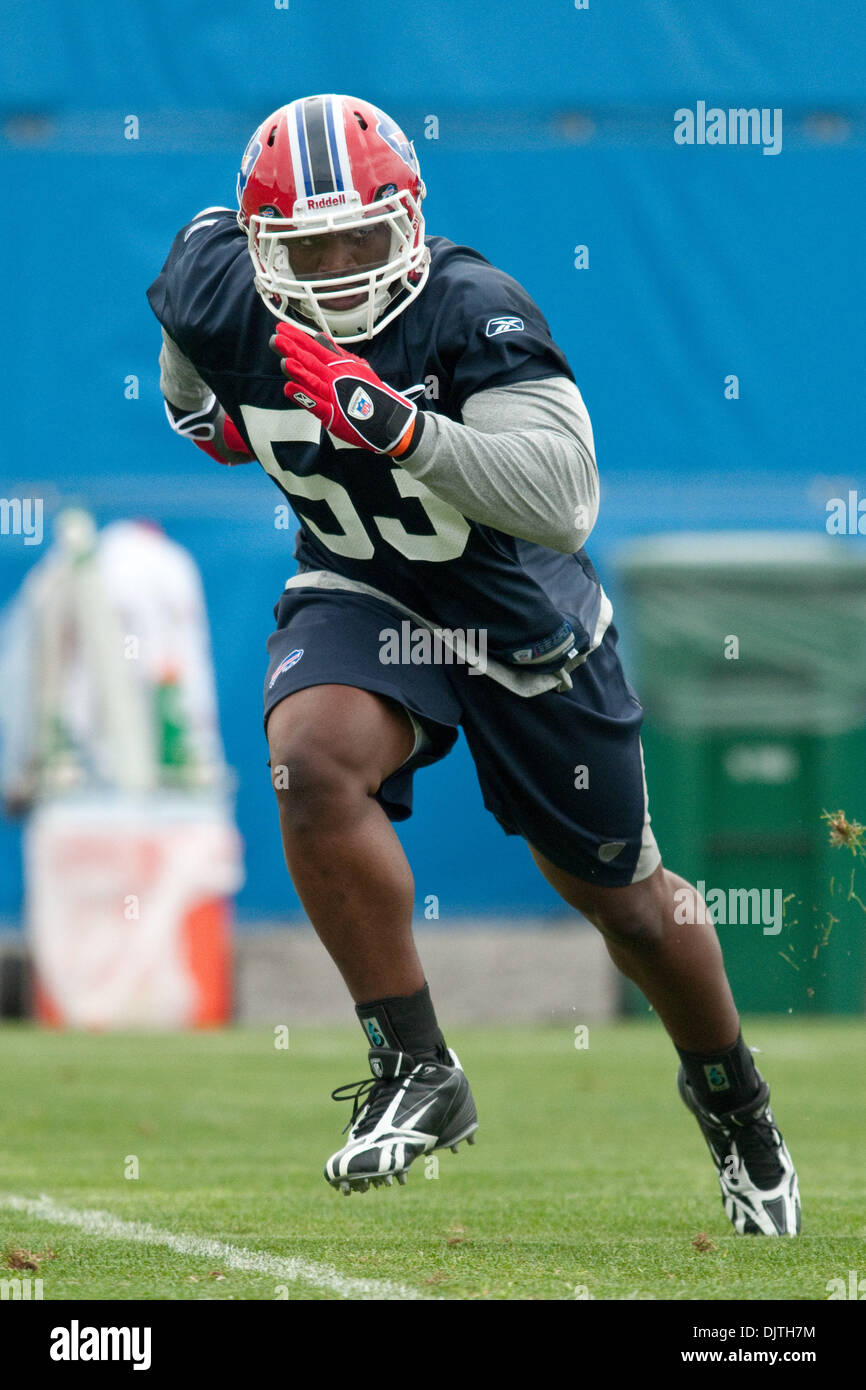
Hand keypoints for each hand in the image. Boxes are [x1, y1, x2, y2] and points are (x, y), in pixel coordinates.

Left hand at [269, 323, 417, 455]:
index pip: (314, 348)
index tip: (280, 328)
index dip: (297, 338)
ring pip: (312, 381)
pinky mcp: (333, 415)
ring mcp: (334, 396)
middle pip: (311, 362)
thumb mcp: (356, 367)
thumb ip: (335, 353)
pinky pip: (316, 405)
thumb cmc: (371, 393)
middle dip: (293, 350)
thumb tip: (319, 337)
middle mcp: (334, 378)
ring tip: (284, 360)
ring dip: (298, 371)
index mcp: (338, 365)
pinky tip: (289, 388)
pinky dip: (303, 397)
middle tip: (276, 338)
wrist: (387, 420)